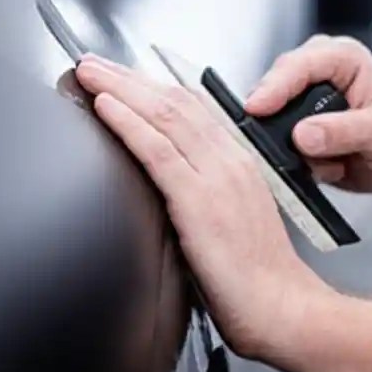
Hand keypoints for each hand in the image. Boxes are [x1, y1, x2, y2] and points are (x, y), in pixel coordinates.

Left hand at [75, 54, 334, 360]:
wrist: (283, 309)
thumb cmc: (256, 278)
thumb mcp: (230, 221)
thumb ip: (203, 194)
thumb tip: (168, 187)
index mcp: (239, 161)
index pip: (192, 108)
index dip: (152, 85)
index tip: (121, 74)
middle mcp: (230, 159)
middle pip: (173, 101)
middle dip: (128, 77)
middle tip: (92, 62)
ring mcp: (216, 176)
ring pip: (163, 115)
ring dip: (119, 88)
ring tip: (88, 72)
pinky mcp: (199, 200)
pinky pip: (157, 150)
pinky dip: (128, 123)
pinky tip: (104, 106)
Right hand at [245, 35, 371, 193]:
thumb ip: (344, 132)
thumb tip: (301, 136)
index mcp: (342, 57)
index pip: (299, 65)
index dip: (276, 86)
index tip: (257, 109)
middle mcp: (317, 69)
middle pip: (275, 86)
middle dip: (274, 118)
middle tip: (278, 147)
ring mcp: (301, 95)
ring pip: (270, 116)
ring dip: (286, 143)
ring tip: (323, 164)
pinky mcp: (293, 120)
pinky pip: (275, 137)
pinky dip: (293, 156)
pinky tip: (323, 166)